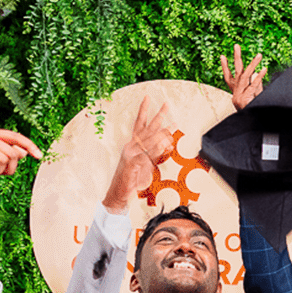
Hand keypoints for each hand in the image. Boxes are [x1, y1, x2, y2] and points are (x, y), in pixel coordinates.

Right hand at [105, 96, 173, 213]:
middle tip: (167, 104)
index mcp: (132, 145)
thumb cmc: (130, 180)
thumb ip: (151, 153)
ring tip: (173, 124)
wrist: (118, 195)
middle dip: (157, 116)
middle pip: (146, 128)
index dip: (143, 111)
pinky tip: (164, 144)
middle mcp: (131, 147)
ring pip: (148, 140)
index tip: (148, 98)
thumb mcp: (143, 164)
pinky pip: (146, 155)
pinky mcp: (132, 165)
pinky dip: (156, 149)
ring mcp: (131, 156)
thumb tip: (164, 143)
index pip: (138, 124)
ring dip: (162, 132)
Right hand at [220, 45, 264, 109]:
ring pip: (245, 76)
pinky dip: (259, 77)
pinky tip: (263, 69)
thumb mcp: (255, 97)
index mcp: (236, 92)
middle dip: (236, 58)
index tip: (222, 56)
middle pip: (235, 72)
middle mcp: (236, 92)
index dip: (225, 67)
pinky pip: (253, 85)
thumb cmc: (253, 111)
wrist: (251, 126)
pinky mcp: (245, 98)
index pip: (228, 77)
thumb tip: (256, 72)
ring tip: (260, 55)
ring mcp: (240, 95)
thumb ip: (256, 85)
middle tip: (237, 45)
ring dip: (252, 64)